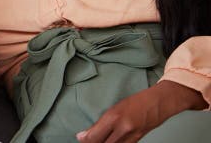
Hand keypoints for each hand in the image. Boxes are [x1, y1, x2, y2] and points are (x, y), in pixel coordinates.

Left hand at [77, 80, 205, 142]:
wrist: (159, 102)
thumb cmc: (137, 101)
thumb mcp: (115, 107)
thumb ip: (102, 122)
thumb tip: (87, 134)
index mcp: (114, 117)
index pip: (94, 136)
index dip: (85, 140)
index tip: (80, 137)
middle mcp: (122, 128)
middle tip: (87, 141)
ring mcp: (131, 136)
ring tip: (97, 141)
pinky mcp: (138, 140)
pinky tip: (109, 141)